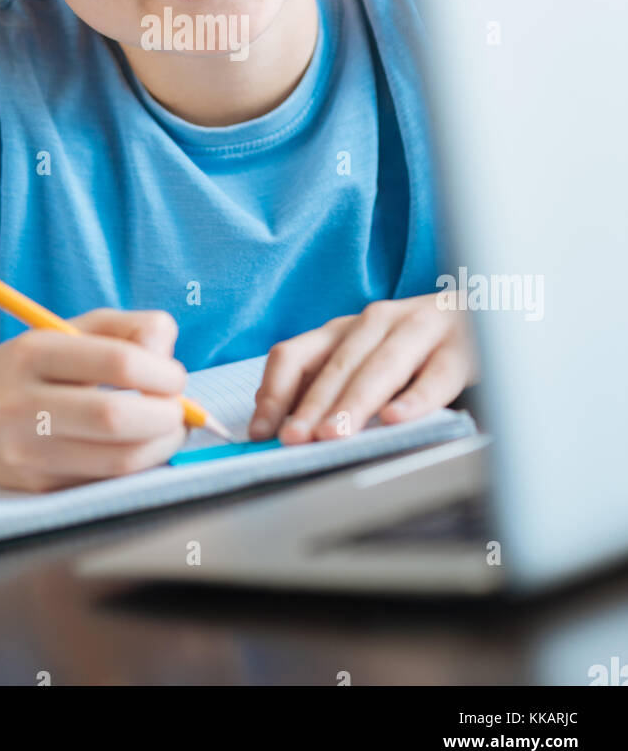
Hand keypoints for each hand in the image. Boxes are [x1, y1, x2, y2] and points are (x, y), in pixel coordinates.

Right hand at [0, 308, 187, 491]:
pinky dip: (136, 466)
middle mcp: (21, 403)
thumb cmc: (37, 366)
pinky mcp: (36, 487)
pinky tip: (140, 448)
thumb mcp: (74, 330)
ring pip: (116, 460)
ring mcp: (26, 451)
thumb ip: (129, 327)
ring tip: (169, 430)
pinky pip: (104, 482)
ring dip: (161, 447)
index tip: (175, 378)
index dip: (162, 373)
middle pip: (115, 417)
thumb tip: (167, 352)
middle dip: (166, 416)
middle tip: (180, 410)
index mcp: (34, 353)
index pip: (117, 362)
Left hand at [249, 294, 477, 444]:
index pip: (295, 354)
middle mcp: (377, 321)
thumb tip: (280, 429)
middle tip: (294, 439)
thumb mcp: (366, 358)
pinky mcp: (462, 348)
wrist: (490, 311)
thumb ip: (328, 384)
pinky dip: (415, 398)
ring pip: (381, 367)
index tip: (261, 431)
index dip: (274, 392)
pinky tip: (397, 418)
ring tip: (333, 434)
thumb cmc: (417, 348)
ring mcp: (421, 329)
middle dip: (312, 404)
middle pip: (337, 365)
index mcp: (345, 328)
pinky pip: (436, 376)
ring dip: (353, 402)